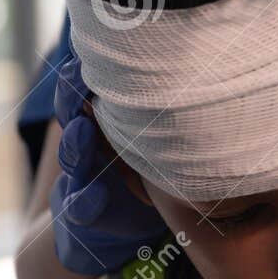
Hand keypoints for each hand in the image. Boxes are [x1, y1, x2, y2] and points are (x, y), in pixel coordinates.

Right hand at [50, 54, 167, 275]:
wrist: (115, 230)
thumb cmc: (148, 172)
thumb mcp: (160, 134)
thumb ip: (172, 103)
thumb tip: (206, 50)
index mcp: (103, 123)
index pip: (88, 89)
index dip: (87, 70)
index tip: (93, 48)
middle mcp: (87, 146)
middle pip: (71, 115)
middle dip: (71, 96)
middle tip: (78, 74)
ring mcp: (80, 179)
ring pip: (71, 160)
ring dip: (74, 145)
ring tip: (81, 129)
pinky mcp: (82, 215)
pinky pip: (79, 208)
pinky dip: (85, 202)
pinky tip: (94, 196)